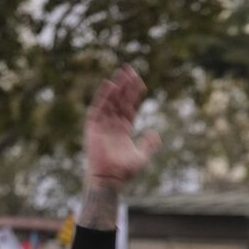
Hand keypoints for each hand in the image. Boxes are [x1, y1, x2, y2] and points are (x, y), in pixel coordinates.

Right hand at [84, 66, 160, 189]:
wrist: (108, 179)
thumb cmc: (124, 172)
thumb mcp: (141, 157)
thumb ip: (149, 145)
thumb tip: (155, 134)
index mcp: (124, 129)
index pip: (130, 107)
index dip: (134, 95)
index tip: (140, 82)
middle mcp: (113, 124)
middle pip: (120, 100)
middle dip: (125, 86)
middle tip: (130, 69)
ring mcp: (103, 124)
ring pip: (110, 101)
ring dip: (116, 87)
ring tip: (122, 73)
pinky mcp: (93, 127)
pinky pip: (98, 108)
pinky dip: (103, 96)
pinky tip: (110, 85)